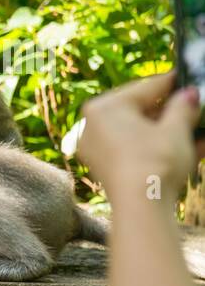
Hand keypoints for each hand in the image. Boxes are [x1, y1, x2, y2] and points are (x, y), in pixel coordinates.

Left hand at [78, 72, 204, 204]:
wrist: (141, 206)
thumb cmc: (155, 161)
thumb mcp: (176, 128)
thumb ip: (183, 106)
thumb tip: (190, 94)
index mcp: (104, 107)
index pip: (147, 87)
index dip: (174, 83)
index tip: (189, 79)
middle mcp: (92, 126)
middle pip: (141, 111)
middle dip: (173, 111)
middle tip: (195, 106)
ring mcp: (96, 149)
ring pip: (141, 133)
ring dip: (171, 131)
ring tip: (197, 128)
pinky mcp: (105, 169)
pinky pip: (137, 150)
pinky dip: (160, 148)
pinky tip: (192, 146)